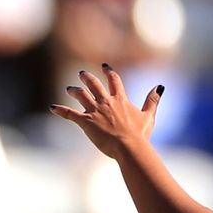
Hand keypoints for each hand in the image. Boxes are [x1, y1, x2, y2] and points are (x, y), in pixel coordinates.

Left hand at [48, 65, 162, 160]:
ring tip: (69, 89)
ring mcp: (95, 111)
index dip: (108, 72)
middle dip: (87, 77)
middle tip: (82, 74)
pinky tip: (52, 107)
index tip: (104, 66)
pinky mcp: (86, 121)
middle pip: (94, 84)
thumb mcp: (148, 116)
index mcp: (120, 99)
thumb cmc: (139, 134)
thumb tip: (160, 87)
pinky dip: (60, 110)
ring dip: (74, 91)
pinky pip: (70, 114)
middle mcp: (106, 102)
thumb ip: (152, 101)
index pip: (114, 80)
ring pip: (81, 95)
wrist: (128, 146)